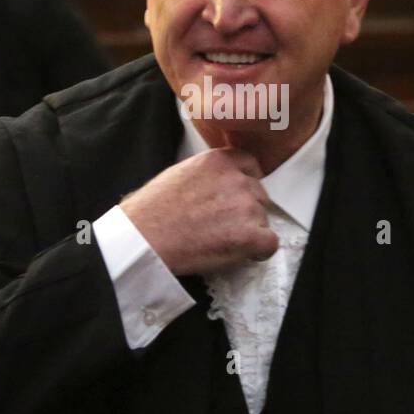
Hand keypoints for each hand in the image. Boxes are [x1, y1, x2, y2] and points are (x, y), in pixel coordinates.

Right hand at [120, 147, 278, 276]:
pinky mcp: (250, 235)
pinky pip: (269, 244)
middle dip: (245, 210)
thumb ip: (210, 174)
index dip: (246, 183)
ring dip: (248, 231)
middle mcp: (238, 179)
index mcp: (220, 160)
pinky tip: (237, 253)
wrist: (144, 237)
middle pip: (259, 195)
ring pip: (262, 220)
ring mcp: (246, 206)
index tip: (237, 196)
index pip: (251, 164)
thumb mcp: (181, 172)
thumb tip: (221, 186)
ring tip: (219, 240)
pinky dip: (258, 251)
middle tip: (222, 225)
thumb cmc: (152, 210)